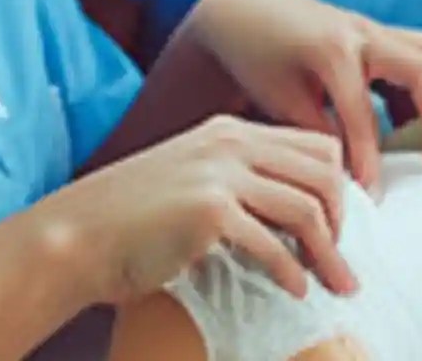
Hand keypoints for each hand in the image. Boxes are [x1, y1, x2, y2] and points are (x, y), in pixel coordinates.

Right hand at [50, 116, 355, 304]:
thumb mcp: (193, 179)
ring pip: (307, 208)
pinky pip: (274, 244)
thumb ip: (241, 182)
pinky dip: (293, 272)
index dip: (339, 186)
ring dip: (328, 254)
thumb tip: (298, 214)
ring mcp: (219, 174)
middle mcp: (229, 144)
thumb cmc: (134, 219)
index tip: (341, 224)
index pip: (315, 144)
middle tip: (342, 258)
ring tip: (334, 283)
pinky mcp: (209, 213)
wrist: (77, 236)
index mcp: (230, 132)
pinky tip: (296, 289)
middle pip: (323, 173)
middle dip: (344, 220)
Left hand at [187, 0, 421, 187]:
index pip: (365, 115)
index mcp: (333, 52)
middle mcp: (364, 34)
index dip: (370, 159)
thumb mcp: (280, 100)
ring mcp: (379, 30)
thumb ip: (320, 133)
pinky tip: (419, 125)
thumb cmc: (257, 56)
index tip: (372, 192)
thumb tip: (351, 175)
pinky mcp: (383, 35)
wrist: (247, 10)